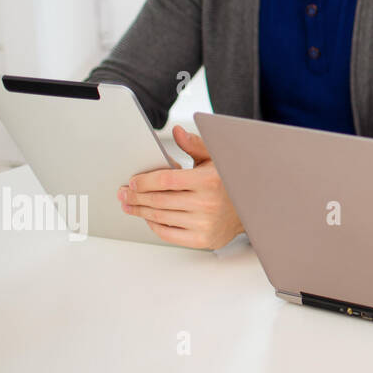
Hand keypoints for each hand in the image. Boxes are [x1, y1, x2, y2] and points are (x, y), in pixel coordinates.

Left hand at [117, 124, 243, 249]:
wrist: (249, 209)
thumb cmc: (228, 182)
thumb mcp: (215, 159)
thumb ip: (194, 145)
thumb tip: (177, 132)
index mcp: (210, 180)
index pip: (166, 180)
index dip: (145, 181)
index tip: (133, 182)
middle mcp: (208, 203)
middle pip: (158, 200)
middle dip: (135, 197)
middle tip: (123, 194)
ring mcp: (205, 223)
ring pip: (160, 217)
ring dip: (140, 211)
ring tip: (130, 205)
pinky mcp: (202, 239)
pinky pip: (168, 233)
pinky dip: (153, 225)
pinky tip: (148, 218)